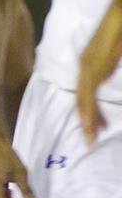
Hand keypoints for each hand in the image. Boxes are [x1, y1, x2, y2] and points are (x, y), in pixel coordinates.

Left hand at [78, 9, 121, 146]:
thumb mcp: (116, 56)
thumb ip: (111, 68)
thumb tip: (109, 77)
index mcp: (92, 63)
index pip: (87, 93)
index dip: (90, 112)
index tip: (96, 128)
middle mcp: (85, 65)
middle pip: (82, 99)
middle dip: (88, 121)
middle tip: (91, 141)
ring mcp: (88, 65)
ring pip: (83, 99)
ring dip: (87, 120)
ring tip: (91, 138)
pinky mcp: (93, 65)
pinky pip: (88, 91)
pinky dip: (88, 109)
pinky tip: (91, 123)